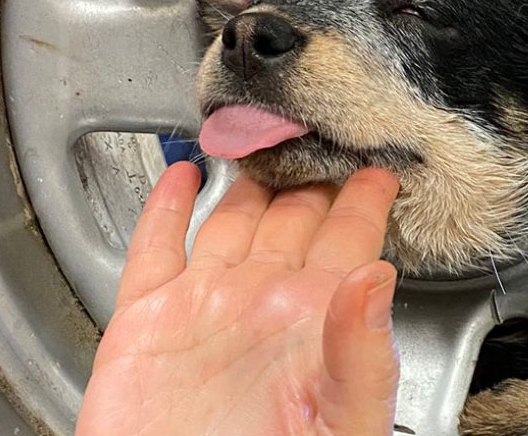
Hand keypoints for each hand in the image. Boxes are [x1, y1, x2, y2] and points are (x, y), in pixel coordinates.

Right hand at [77, 164, 401, 435]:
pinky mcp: (146, 322)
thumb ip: (363, 350)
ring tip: (261, 133)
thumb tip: (377, 275)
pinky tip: (182, 175)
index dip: (366, 195)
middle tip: (320, 121)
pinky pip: (155, 249)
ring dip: (244, 177)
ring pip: (229, 220)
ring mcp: (204, 309)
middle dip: (308, 169)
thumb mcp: (345, 421)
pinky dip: (164, 209)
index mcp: (315, 322)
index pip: (350, 239)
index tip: (382, 154)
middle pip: (292, 216)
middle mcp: (262, 304)